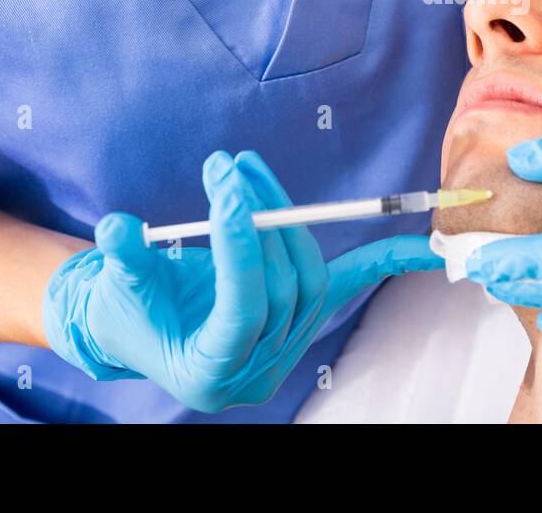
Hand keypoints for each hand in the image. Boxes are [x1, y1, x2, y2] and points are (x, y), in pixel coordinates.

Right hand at [43, 150, 439, 411]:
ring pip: (310, 275)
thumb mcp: (115, 290)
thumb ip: (122, 261)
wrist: (139, 327)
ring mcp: (288, 347)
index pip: (244, 308)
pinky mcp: (303, 318)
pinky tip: (426, 246)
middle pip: (282, 286)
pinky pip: (349, 286)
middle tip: (229, 168)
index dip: (241, 249)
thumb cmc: (125, 311)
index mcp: (211, 372)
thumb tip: (117, 229)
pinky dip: (385, 260)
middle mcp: (259, 368)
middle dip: (259, 220)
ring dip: (285, 217)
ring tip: (246, 171)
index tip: (227, 192)